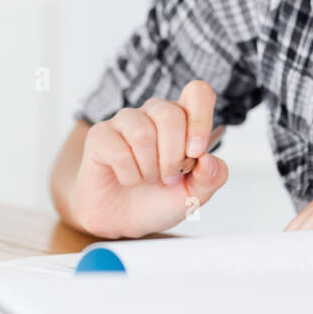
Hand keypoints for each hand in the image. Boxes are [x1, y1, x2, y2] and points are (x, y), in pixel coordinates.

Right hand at [72, 80, 227, 238]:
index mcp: (183, 118)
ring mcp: (125, 121)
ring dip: (150, 168)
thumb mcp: (195, 195)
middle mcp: (154, 113)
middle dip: (173, 157)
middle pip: (170, 115)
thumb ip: (212, 177)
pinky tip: (127, 178)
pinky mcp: (100, 135)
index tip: (196, 152)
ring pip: (143, 133)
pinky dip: (129, 175)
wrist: (123, 221)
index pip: (198, 92)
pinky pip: (118, 150)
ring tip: (148, 178)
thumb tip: (208, 159)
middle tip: (170, 178)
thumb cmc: (159, 199)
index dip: (200, 119)